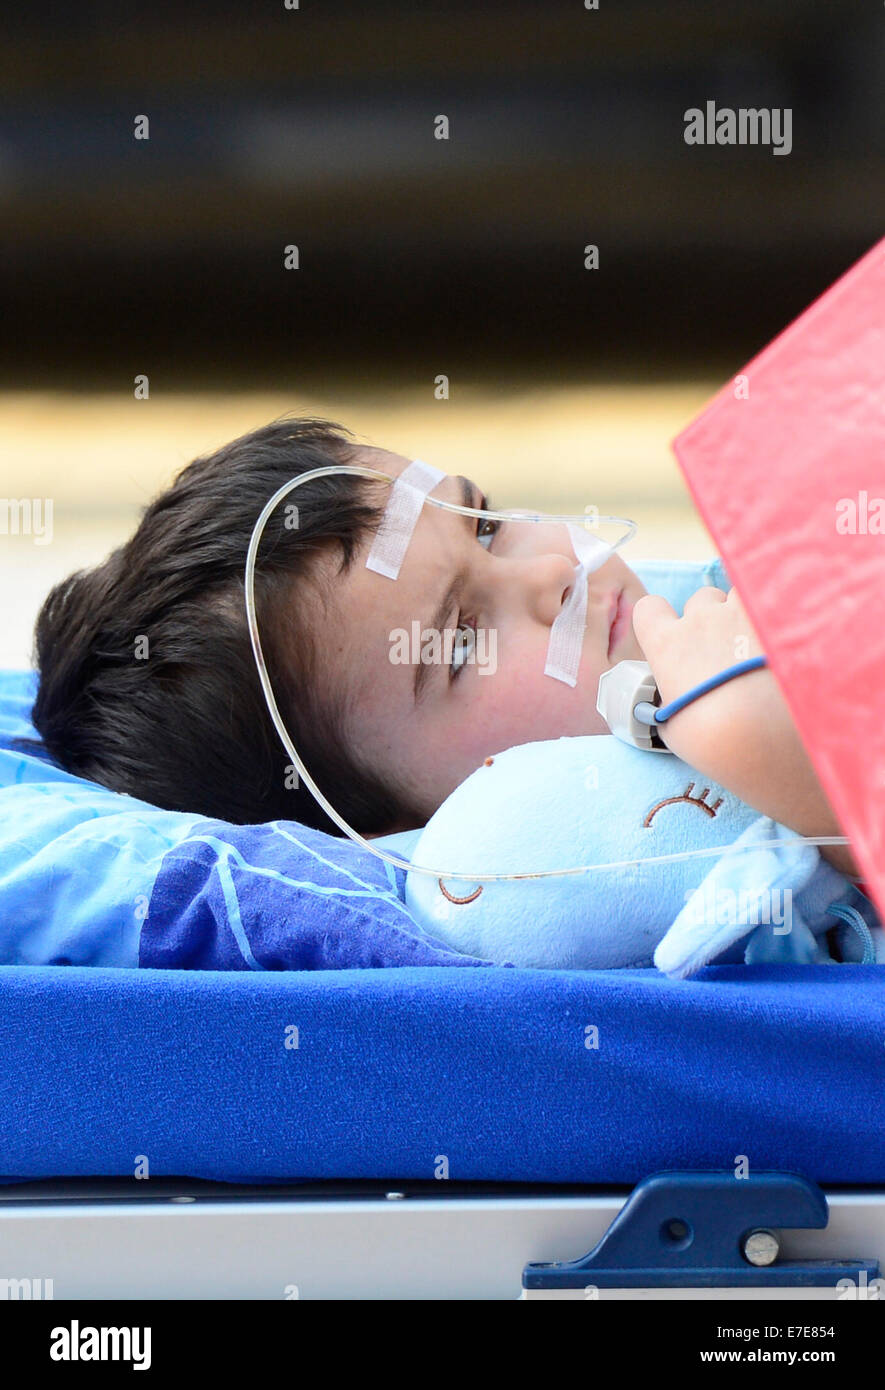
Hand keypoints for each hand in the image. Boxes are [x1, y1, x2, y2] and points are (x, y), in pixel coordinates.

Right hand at [631, 586, 856, 876]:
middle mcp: (700, 619)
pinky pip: (774, 602)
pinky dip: (776, 616)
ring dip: (743, 613)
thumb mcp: (674, 728)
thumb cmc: (714, 742)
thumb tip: (671, 702)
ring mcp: (741, 612)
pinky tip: (784, 642)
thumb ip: (669, 702)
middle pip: (700, 600)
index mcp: (666, 644)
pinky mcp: (780, 616)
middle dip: (711, 618)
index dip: (660, 620)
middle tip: (727, 650)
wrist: (767, 736)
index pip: (648, 609)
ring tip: (759, 645)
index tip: (672, 636)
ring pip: (736, 596)